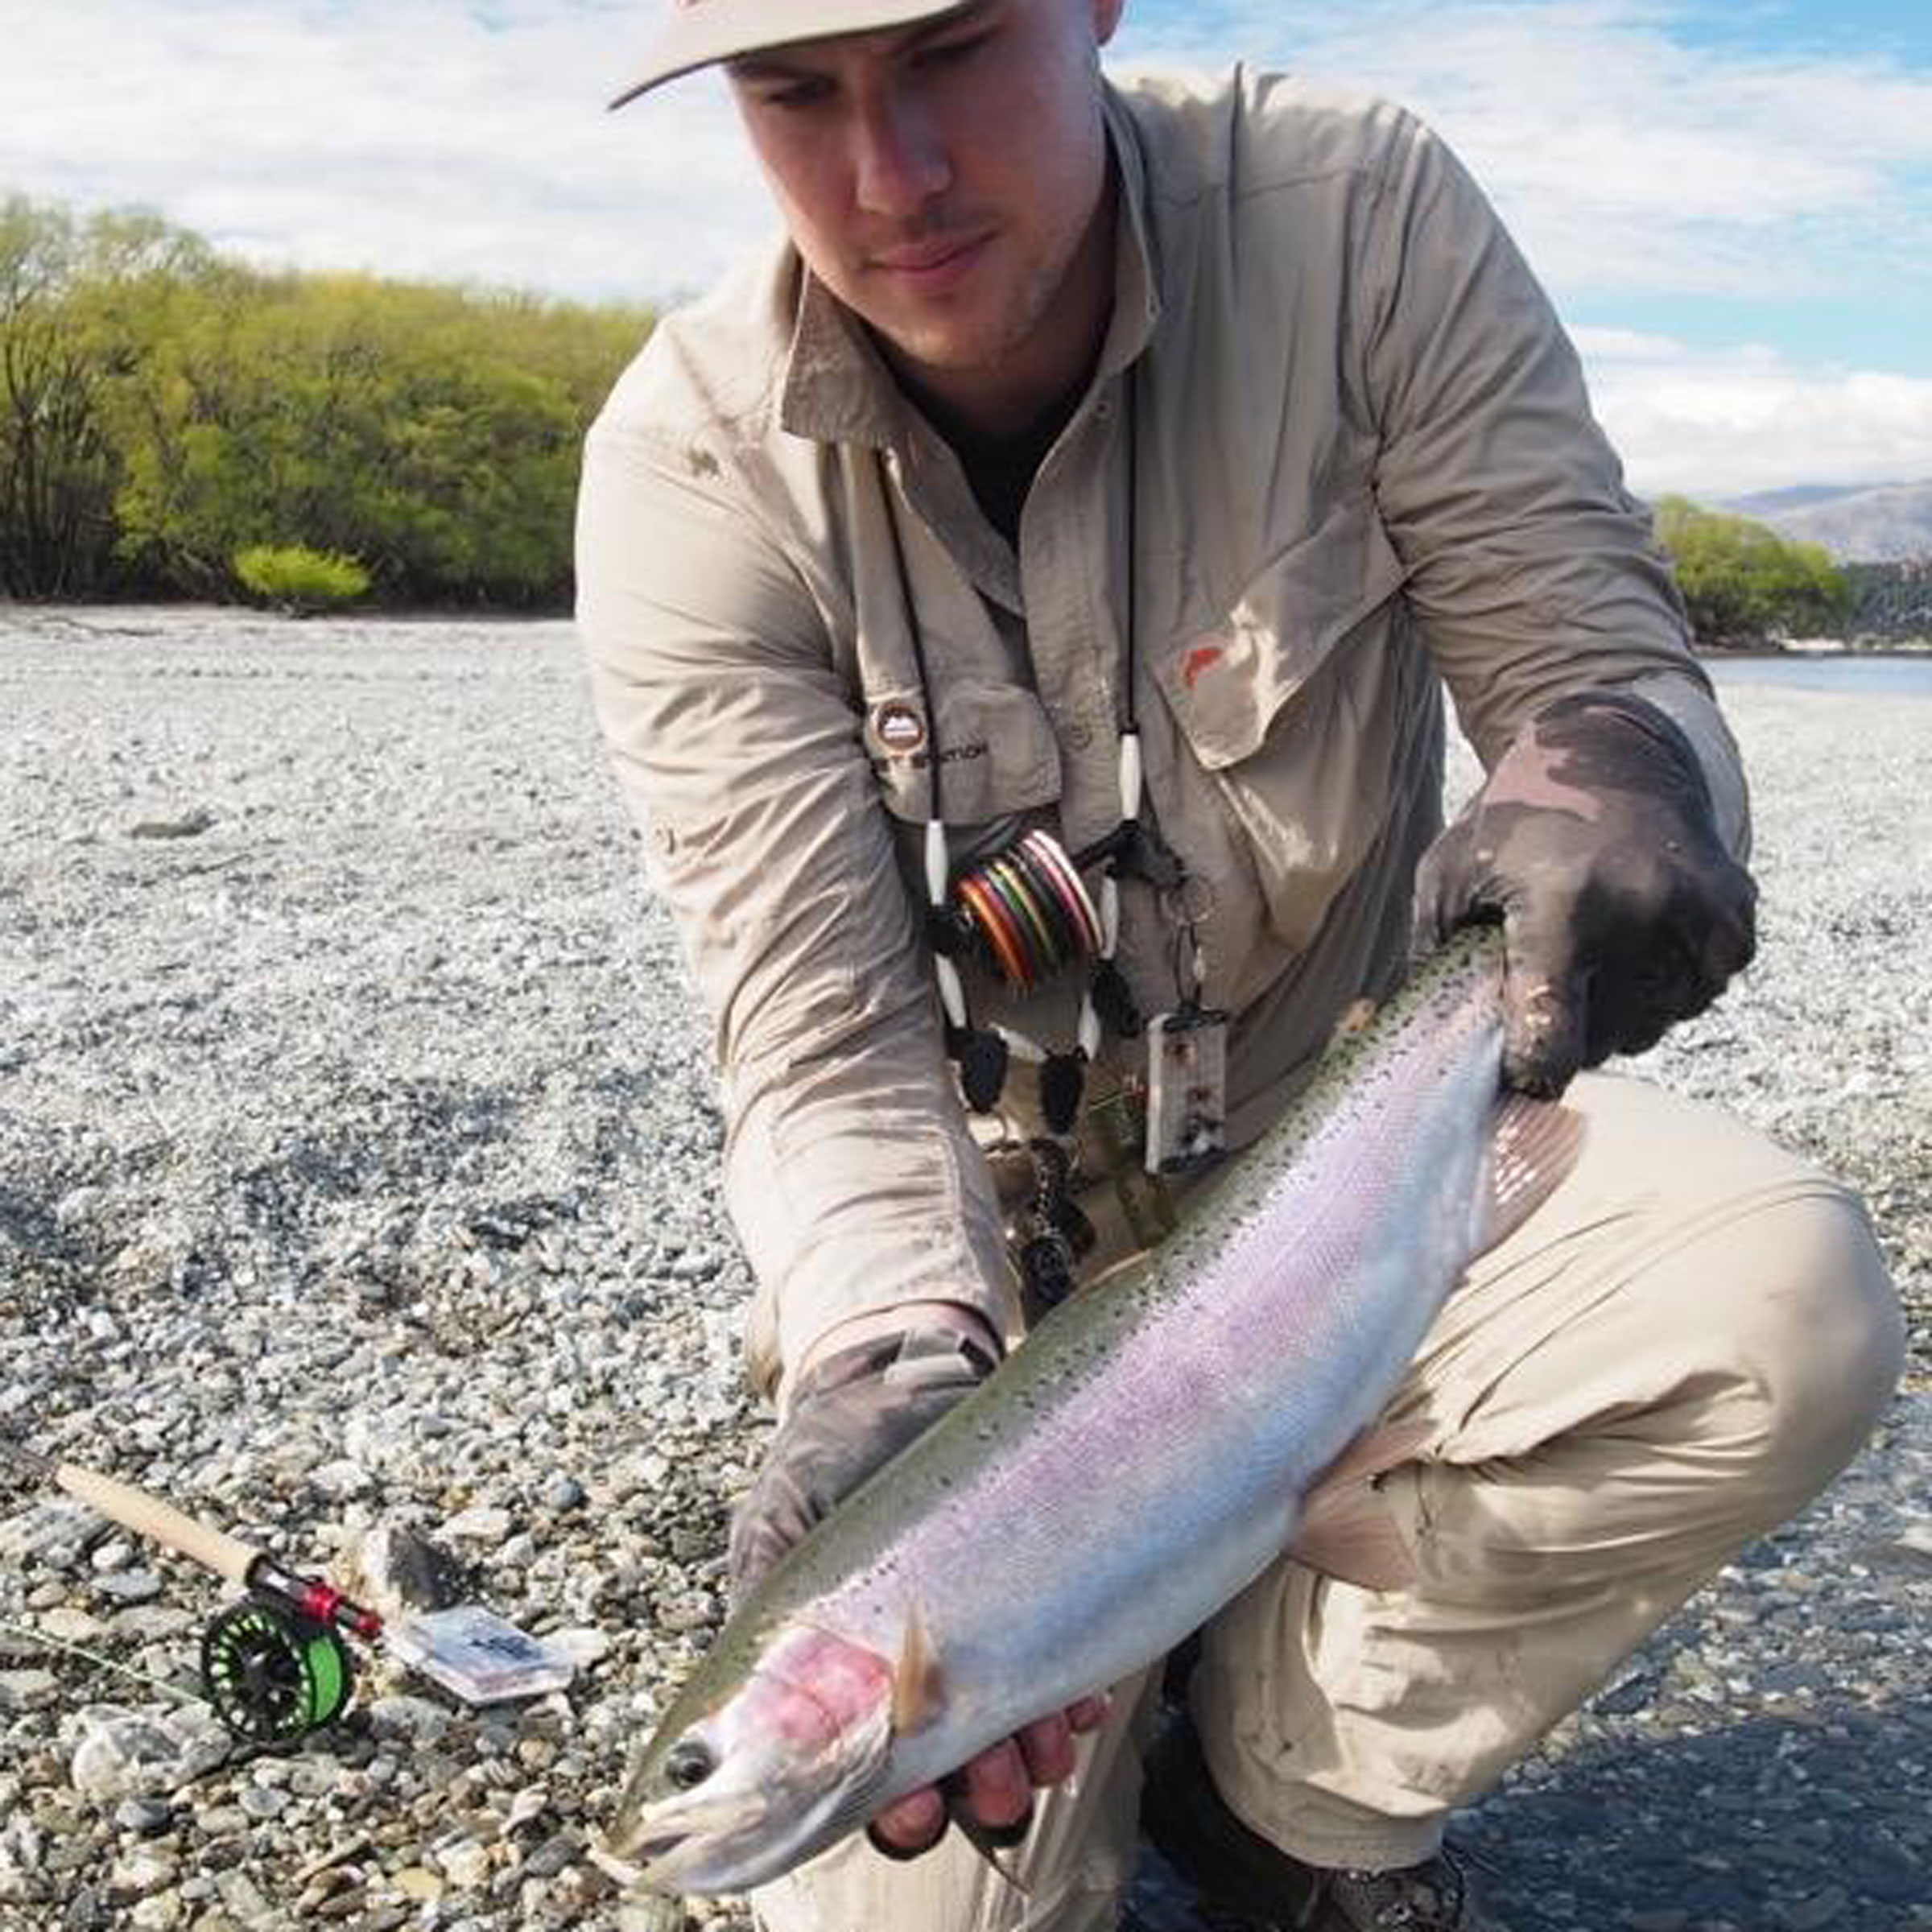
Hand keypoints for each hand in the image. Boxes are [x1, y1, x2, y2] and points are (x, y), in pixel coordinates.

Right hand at [729, 1325, 1105, 1861]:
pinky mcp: (1037, 1596)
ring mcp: (982, 1638)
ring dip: (1031, 1762)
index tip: (914, 1811)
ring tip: (1043, 1747)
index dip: (892, 1812)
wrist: (901, 1378)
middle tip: (995, 1782)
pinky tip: (1081, 1703)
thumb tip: (738, 1713)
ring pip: (1013, 1738)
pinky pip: (1065, 1669)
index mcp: (845, 1677)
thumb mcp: (783, 1525)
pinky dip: (1075, 1700)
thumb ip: (764, 1607)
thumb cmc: (829, 1454)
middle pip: (952, 1773)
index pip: (866, 1778)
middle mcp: (915, 1673)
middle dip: (977, 1793)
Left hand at [1414, 689, 1756, 1095]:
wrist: (1609, 750)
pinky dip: (1664, 990)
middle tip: (1545, 988)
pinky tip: (1635, 945)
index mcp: (1564, 904)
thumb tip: (1433, 1045)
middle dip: (1570, 1034)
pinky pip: (1697, 997)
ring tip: (1590, 954)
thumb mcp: (1449, 875)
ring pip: (1653, 1026)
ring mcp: (1698, 916)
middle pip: (1605, 1040)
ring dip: (1618, 1015)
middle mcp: (1642, 911)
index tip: (1518, 1070)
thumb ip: (1437, 960)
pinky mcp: (1736, 919)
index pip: (1554, 1035)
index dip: (1531, 1069)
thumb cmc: (1513, 821)